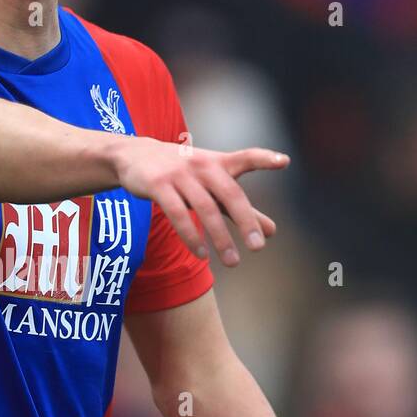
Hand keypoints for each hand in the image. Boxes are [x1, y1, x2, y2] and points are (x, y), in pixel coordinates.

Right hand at [116, 139, 289, 265]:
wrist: (133, 155)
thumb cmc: (181, 173)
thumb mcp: (211, 186)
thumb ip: (241, 208)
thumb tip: (272, 232)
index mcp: (218, 163)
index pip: (245, 157)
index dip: (263, 159)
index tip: (283, 162)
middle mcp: (202, 165)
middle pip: (229, 193)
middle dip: (245, 221)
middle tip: (258, 247)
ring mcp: (179, 174)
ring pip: (205, 208)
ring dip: (220, 237)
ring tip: (232, 261)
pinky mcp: (158, 185)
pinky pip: (177, 214)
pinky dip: (191, 236)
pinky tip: (202, 254)